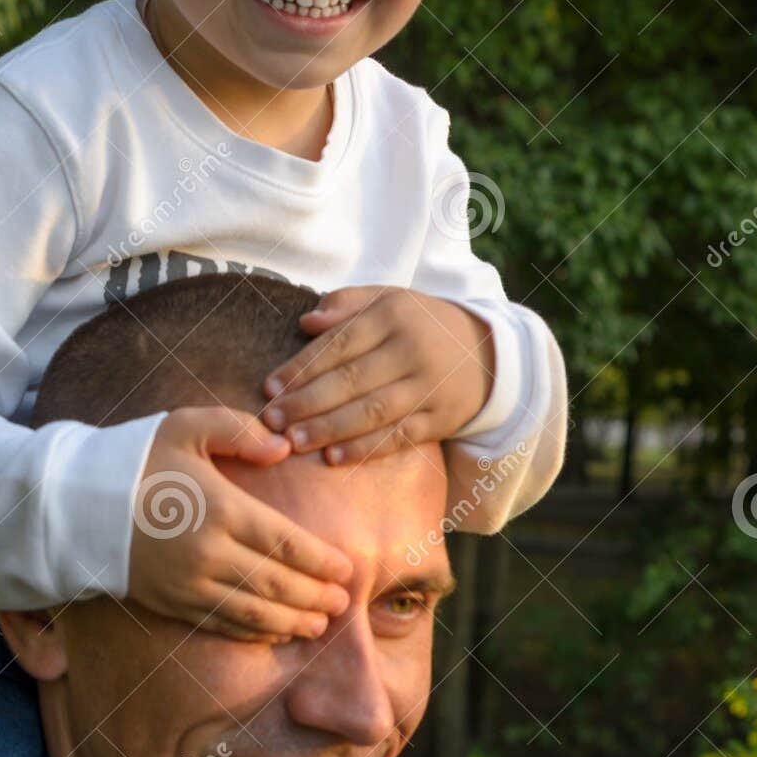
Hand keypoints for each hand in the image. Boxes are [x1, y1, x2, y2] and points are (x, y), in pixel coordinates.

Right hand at [129, 407, 352, 642]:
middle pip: (276, 583)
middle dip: (315, 595)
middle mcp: (207, 553)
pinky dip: (255, 632)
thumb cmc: (136, 460)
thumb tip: (282, 448)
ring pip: (253, 612)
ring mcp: (188, 584)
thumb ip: (238, 430)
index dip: (321, 560)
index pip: (284, 542)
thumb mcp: (186, 427)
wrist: (74, 504)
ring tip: (321, 623)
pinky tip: (278, 632)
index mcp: (219, 509)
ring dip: (292, 621)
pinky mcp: (171, 603)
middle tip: (343, 602)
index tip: (346, 569)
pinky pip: (223, 624)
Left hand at [261, 287, 493, 463]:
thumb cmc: (420, 325)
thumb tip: (306, 321)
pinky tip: (335, 457)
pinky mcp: (441, 419)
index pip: (339, 343)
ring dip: (330, 429)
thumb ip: (347, 304)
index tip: (268, 388)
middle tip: (272, 420)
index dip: (301, 368)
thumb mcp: (390, 299)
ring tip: (294, 442)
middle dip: (307, 403)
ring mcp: (429, 387)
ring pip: (373, 411)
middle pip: (352, 380)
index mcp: (394, 315)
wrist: (487, 354)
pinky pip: (400, 437)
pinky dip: (366, 449)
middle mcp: (412, 350)